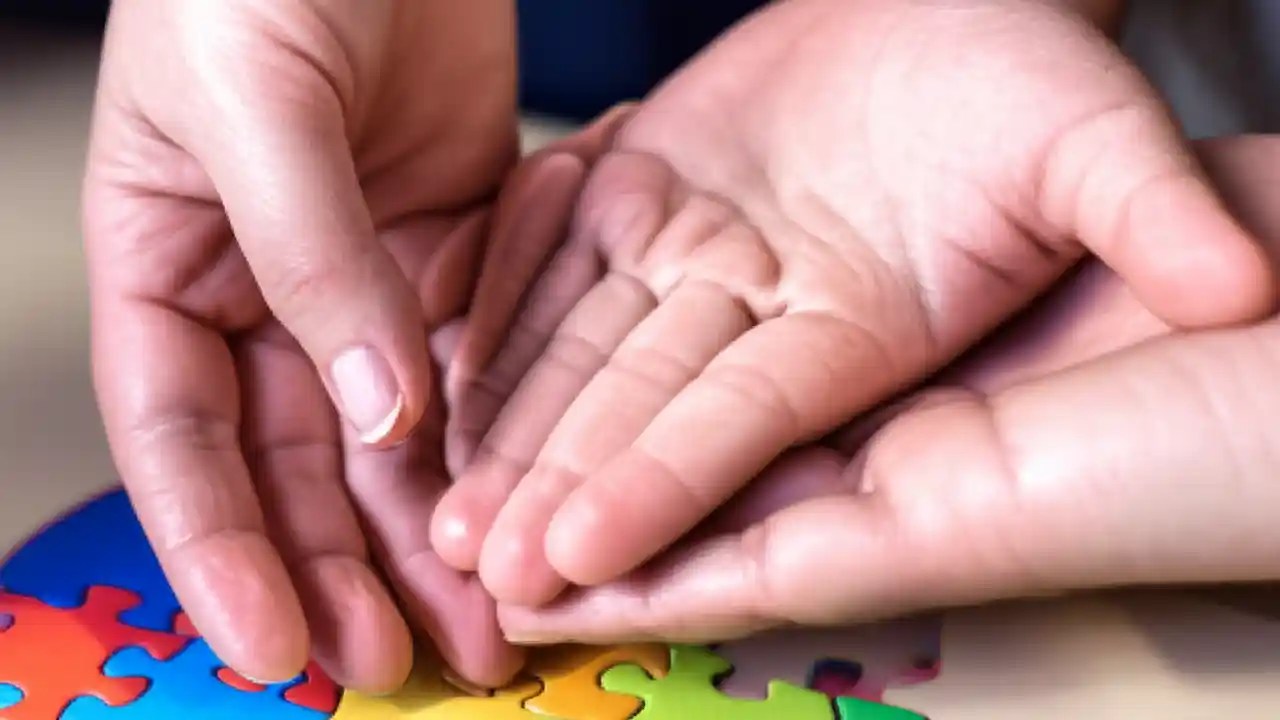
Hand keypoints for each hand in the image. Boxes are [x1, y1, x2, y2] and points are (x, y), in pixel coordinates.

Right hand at [84, 0, 519, 689]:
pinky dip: (496, 438)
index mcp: (170, 267)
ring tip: (474, 626)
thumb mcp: (258, 103)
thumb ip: (308, 256)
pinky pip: (473, 364)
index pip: (183, 441)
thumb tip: (377, 409)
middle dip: (342, 569)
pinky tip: (524, 505)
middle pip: (299, 465)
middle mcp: (265, 295)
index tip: (270, 646)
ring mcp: (365, 280)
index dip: (221, 550)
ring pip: (394, 437)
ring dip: (430, 532)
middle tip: (395, 665)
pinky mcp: (454, 251)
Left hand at [431, 0, 1274, 607]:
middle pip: (645, 410)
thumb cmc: (1035, 72)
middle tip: (468, 564)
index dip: (664, 488)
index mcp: (868, 324)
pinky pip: (562, 247)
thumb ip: (1145, 214)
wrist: (959, 10)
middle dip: (557, 489)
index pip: (747, 426)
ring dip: (516, 423)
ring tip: (438, 503)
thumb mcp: (1094, 139)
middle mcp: (774, 309)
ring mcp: (705, 248)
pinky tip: (447, 362)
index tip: (577, 558)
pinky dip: (507, 301)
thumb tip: (1243, 288)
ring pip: (589, 345)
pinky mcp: (655, 183)